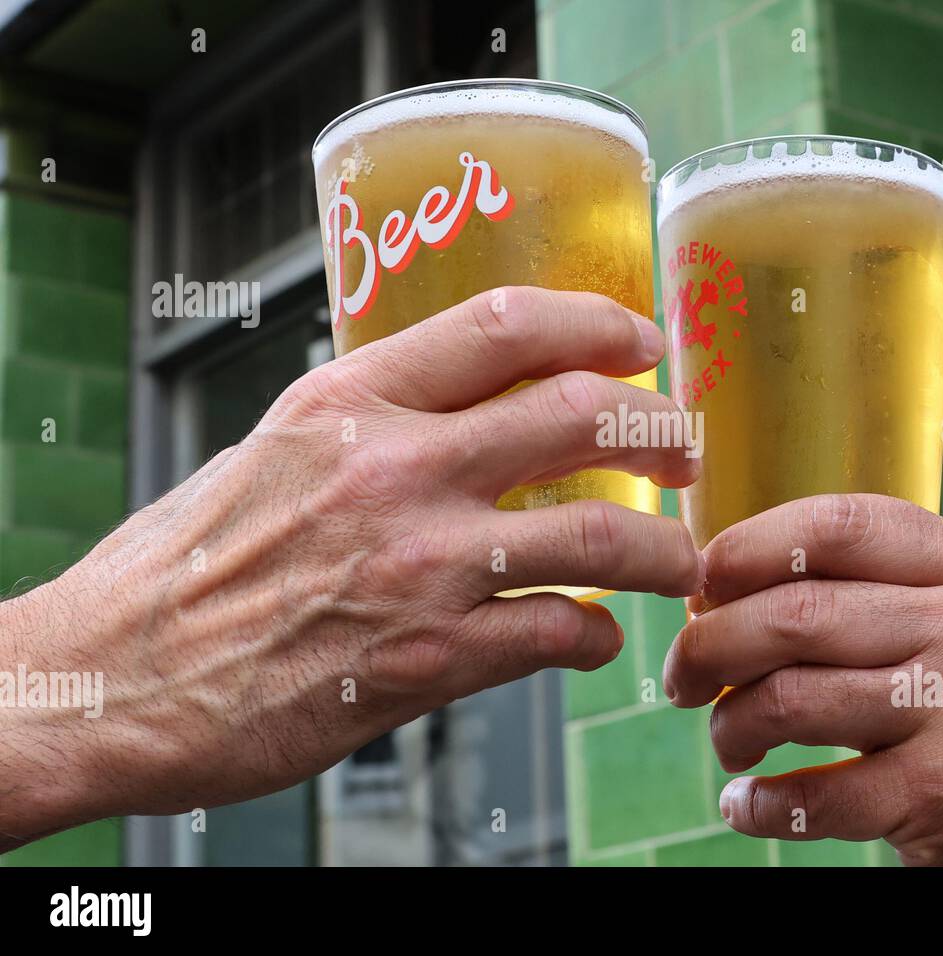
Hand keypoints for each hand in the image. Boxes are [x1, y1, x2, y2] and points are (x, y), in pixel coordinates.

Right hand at [0, 287, 701, 849]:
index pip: (505, 326)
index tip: (641, 337)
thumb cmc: (184, 568)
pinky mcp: (431, 658)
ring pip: (599, 534)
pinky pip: (557, 633)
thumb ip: (371, 421)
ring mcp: (421, 565)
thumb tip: (462, 407)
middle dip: (660, 428)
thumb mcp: (273, 452)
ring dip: (662, 549)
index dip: (597, 321)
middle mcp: (395, 469)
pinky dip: (592, 636)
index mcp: (350, 404)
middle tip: (686, 449)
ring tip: (680, 560)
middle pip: (579, 414)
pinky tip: (591, 638)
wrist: (111, 681)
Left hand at [662, 494, 942, 865]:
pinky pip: (818, 797)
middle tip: (684, 672)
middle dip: (711, 644)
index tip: (700, 578)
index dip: (747, 545)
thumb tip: (722, 583)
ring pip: (792, 701)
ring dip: (730, 725)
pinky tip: (748, 804)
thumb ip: (868, 584)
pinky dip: (763, 805)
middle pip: (798, 615)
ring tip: (726, 740)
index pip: (838, 525)